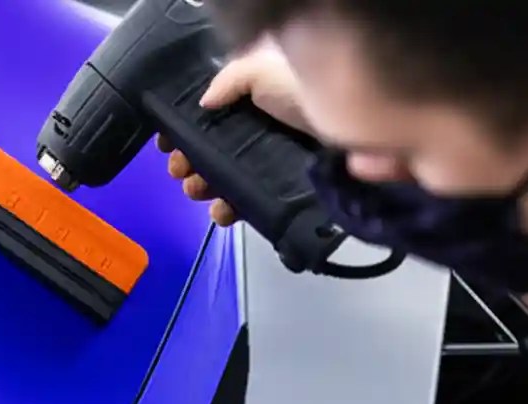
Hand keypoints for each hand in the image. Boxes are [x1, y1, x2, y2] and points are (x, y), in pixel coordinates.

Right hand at [159, 41, 311, 226]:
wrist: (361, 134)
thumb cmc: (306, 90)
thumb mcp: (262, 68)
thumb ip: (229, 81)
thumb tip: (204, 104)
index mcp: (254, 94)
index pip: (211, 112)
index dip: (185, 128)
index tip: (167, 143)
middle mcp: (261, 126)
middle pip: (213, 148)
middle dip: (188, 161)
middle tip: (180, 169)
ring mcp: (272, 159)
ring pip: (226, 178)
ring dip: (203, 186)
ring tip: (196, 189)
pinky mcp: (284, 188)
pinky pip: (249, 202)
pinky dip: (230, 209)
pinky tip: (221, 211)